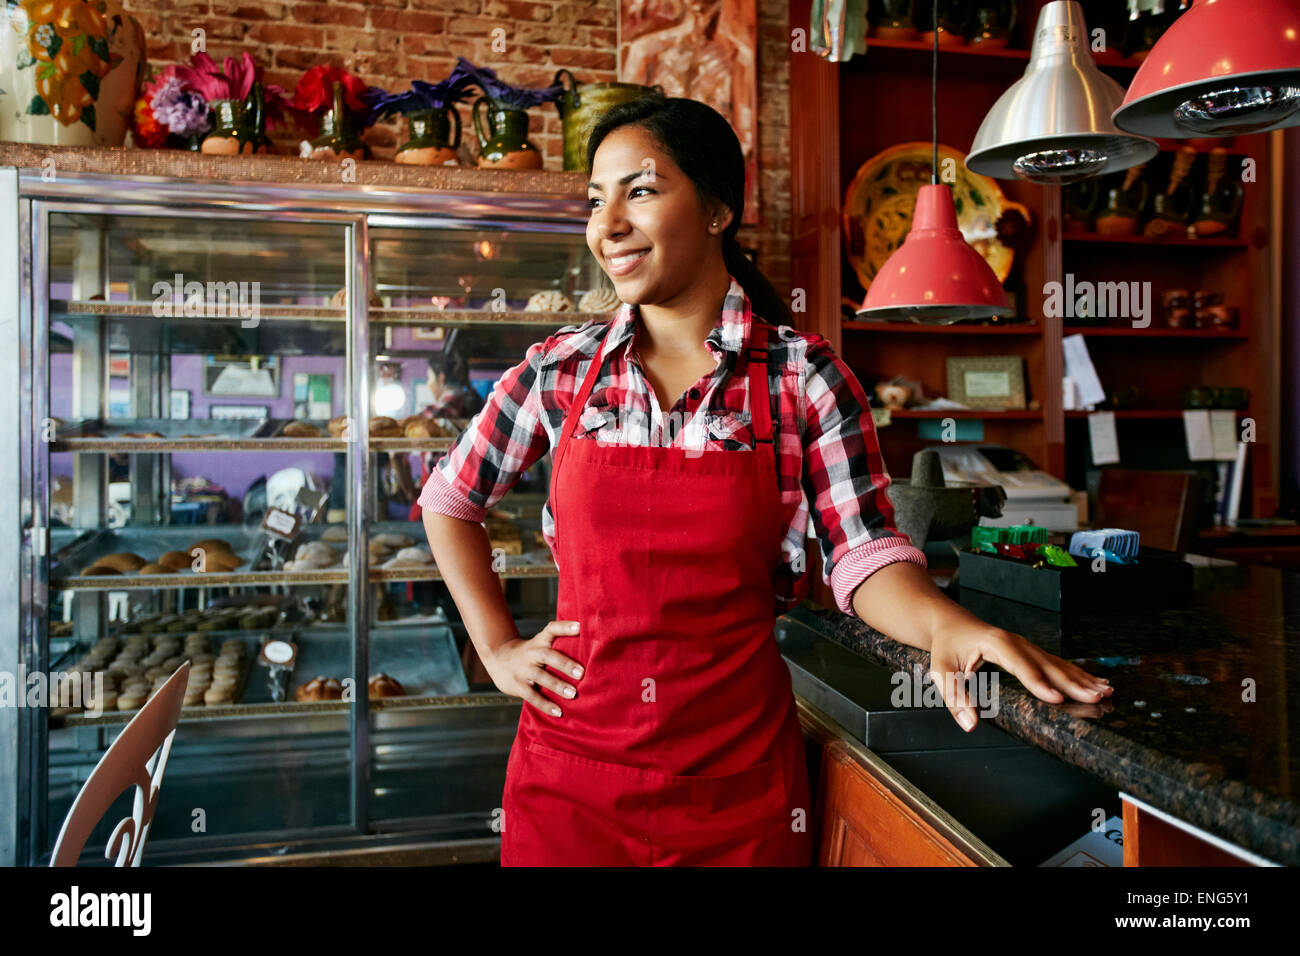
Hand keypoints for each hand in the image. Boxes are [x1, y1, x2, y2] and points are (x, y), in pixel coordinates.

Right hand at [481, 620, 584, 716]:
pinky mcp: (516, 685)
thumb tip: (592, 653)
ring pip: (540, 676)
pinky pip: (531, 696)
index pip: (552, 629)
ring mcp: (522, 669)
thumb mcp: (540, 644)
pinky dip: (545, 704)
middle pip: (547, 655)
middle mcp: (531, 653)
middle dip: (564, 664)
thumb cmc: (530, 654)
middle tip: (581, 673)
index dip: (565, 627)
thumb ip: (559, 646)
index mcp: (539, 641)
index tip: (580, 626)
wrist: (497, 658)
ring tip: (573, 694)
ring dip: (557, 685)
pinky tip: (558, 712)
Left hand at [928, 621, 1111, 731]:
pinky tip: (1095, 683)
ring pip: (1057, 664)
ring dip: (1082, 678)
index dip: (1039, 683)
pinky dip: (1076, 674)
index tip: (1057, 699)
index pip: (1021, 666)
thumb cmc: (946, 645)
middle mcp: (1017, 642)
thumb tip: (969, 724)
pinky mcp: (1030, 652)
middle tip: (1096, 697)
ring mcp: (1026, 646)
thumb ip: (955, 697)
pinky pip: (1055, 664)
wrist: (950, 622)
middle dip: (1073, 682)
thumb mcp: (942, 671)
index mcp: (997, 643)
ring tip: (1106, 691)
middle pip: (1048, 665)